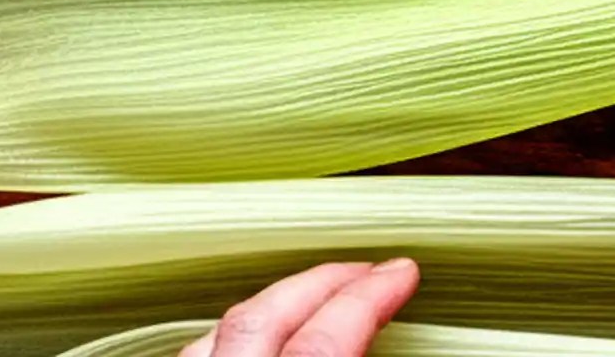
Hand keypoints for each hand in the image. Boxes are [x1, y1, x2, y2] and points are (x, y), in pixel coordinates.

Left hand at [181, 259, 419, 356]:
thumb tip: (377, 329)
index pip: (324, 342)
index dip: (368, 299)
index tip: (401, 272)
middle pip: (260, 318)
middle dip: (320, 282)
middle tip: (368, 272)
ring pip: (213, 335)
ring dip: (272, 304)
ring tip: (316, 297)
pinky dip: (230, 338)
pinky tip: (257, 341)